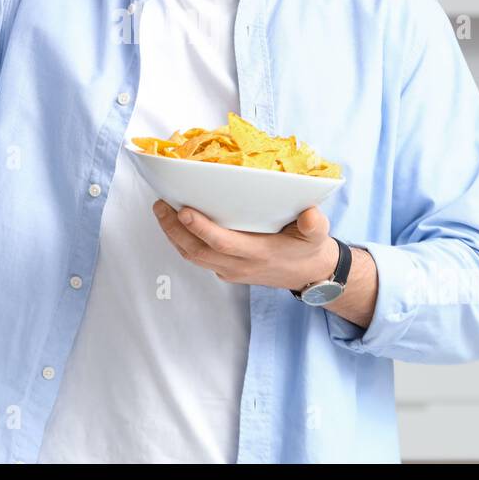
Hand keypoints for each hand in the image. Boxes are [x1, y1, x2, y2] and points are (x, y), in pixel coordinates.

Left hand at [151, 200, 336, 290]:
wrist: (309, 274)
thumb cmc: (309, 248)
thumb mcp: (318, 235)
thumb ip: (314, 225)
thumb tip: (310, 215)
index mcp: (259, 254)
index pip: (223, 243)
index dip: (202, 228)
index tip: (184, 211)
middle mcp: (239, 265)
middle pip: (197, 251)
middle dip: (174, 229)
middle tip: (160, 205)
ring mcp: (230, 270)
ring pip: (193, 256)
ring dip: (173, 235)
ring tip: (161, 210)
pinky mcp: (226, 270)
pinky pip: (198, 257)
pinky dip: (182, 241)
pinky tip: (174, 223)